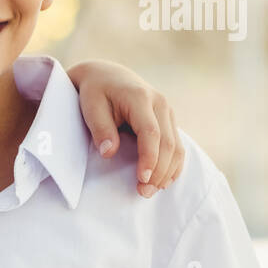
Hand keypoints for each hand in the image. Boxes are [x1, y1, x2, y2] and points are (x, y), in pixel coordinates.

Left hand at [68, 59, 184, 196]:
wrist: (106, 74)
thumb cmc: (95, 92)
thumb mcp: (90, 106)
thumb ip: (100, 128)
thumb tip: (109, 152)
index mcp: (140, 98)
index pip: (151, 132)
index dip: (149, 157)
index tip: (141, 179)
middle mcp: (160, 103)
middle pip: (168, 142)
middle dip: (158, 170)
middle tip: (144, 192)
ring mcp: (167, 111)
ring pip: (176, 146)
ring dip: (167, 171)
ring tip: (151, 190)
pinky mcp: (168, 119)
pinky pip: (177, 144)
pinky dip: (173, 164)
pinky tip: (164, 180)